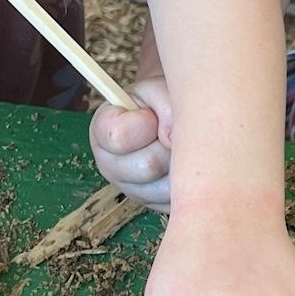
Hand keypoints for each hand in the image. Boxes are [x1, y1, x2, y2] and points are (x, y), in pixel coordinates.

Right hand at [90, 77, 174, 210]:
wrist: (172, 117)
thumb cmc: (162, 102)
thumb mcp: (159, 90)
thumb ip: (164, 105)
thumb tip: (170, 139)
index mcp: (103, 131)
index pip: (118, 136)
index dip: (145, 123)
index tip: (152, 115)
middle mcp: (110, 165)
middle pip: (147, 166)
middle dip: (169, 146)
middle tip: (172, 132)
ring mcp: (132, 190)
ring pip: (167, 187)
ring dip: (183, 165)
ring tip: (179, 147)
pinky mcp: (155, 205)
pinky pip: (178, 199)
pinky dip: (191, 182)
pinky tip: (187, 165)